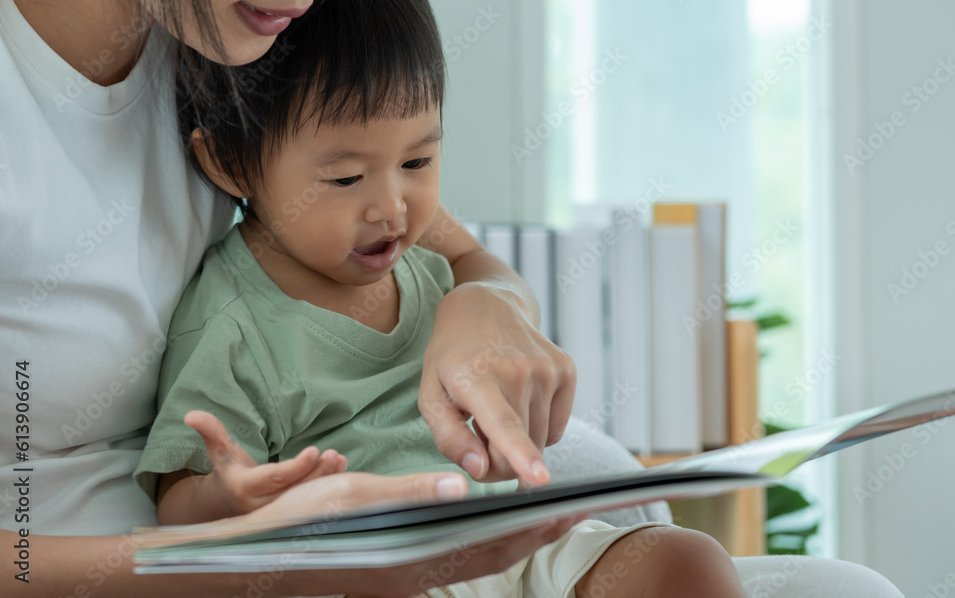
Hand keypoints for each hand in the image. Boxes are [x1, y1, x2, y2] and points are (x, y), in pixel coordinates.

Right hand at [185, 410, 347, 515]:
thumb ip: (210, 432)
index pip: (274, 479)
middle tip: (334, 454)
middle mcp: (262, 505)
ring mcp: (277, 513)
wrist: (227, 503)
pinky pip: (311, 502)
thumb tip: (190, 415)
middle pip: (294, 491)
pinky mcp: (290, 514)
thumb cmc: (227, 471)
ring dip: (325, 480)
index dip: (296, 468)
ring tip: (340, 458)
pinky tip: (341, 468)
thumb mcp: (219, 452)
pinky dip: (327, 486)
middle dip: (316, 474)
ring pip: (305, 499)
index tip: (314, 451)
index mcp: (244, 488)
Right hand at [288, 514, 588, 596]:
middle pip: (491, 557)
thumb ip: (408, 493)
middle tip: (572, 515)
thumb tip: (458, 489)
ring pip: (476, 563)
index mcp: (413, 557)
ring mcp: (409, 582)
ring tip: (541, 521)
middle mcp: (418, 577)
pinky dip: (482, 548)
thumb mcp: (354, 496)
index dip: (532, 528)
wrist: (264, 563)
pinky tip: (486, 533)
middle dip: (534, 535)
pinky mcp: (399, 578)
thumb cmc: (303, 525)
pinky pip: (455, 564)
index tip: (568, 512)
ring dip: (512, 541)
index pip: (489, 542)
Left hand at [419, 282, 575, 486]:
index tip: (539, 477)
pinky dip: (538, 427)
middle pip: (520, 447)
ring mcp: (546, 368)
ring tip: (497, 410)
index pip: (503, 423)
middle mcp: (517, 370)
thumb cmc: (452, 358)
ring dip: (518, 441)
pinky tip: (520, 402)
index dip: (521, 455)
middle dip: (499, 460)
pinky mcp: (566, 369)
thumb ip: (450, 438)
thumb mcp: (432, 396)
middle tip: (479, 438)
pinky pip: (557, 427)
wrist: (484, 308)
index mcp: (476, 377)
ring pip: (541, 441)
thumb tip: (481, 468)